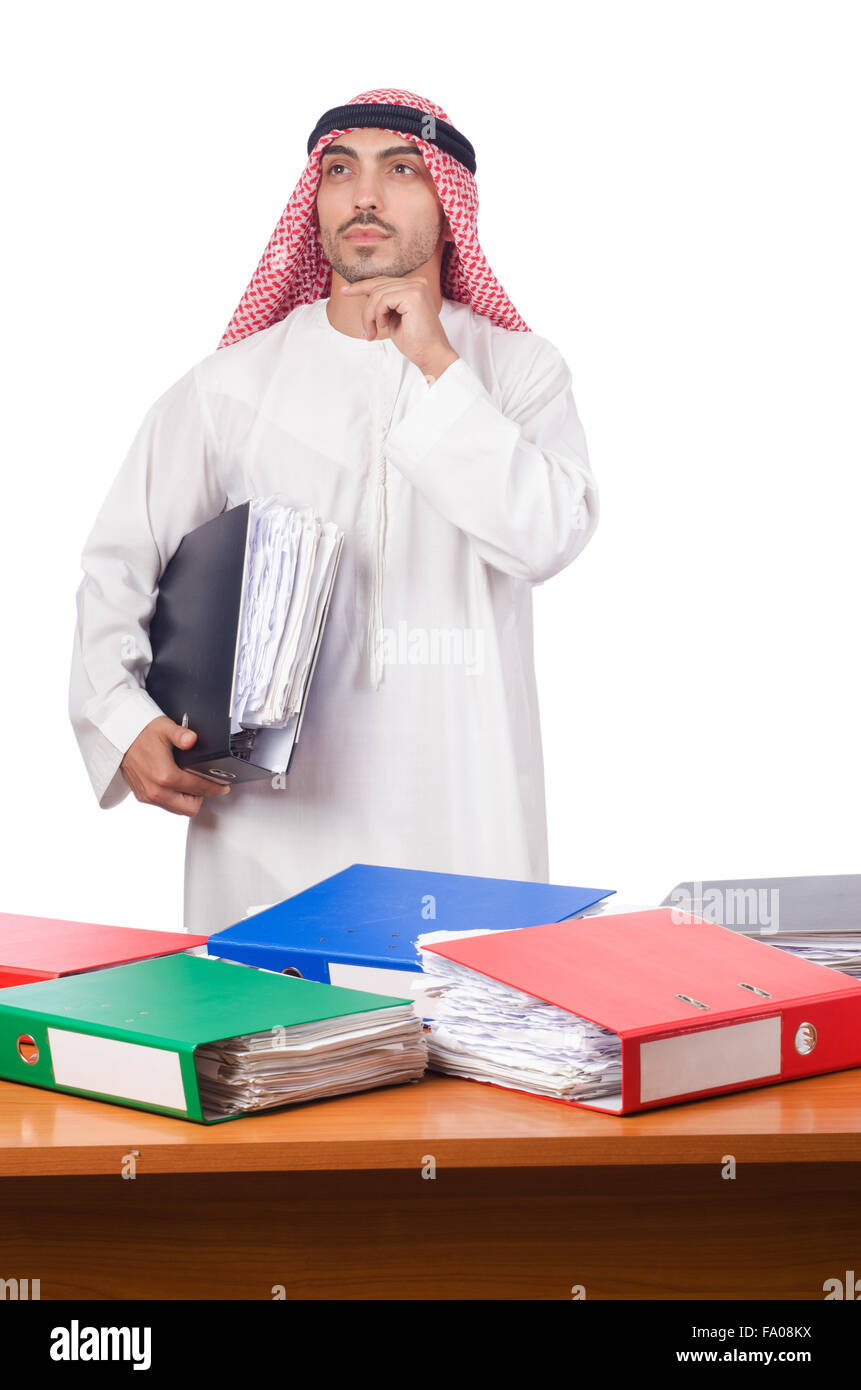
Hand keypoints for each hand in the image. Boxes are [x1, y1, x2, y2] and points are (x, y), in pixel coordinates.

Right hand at [120, 716, 231, 816]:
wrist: (120, 736)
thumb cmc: (142, 732)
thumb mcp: (164, 728)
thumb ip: (181, 735)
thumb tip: (191, 739)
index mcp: (164, 776)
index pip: (198, 789)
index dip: (214, 787)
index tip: (222, 786)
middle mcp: (155, 790)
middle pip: (189, 808)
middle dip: (200, 797)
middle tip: (203, 783)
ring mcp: (148, 795)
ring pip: (177, 809)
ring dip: (187, 799)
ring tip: (190, 783)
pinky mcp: (142, 796)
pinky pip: (164, 805)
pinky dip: (174, 799)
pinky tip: (176, 784)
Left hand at [339, 275, 458, 379]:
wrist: (431, 355)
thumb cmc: (414, 341)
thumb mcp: (393, 318)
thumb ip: (383, 304)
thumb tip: (364, 294)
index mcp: (414, 286)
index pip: (382, 281)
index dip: (361, 286)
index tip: (344, 291)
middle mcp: (416, 282)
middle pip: (377, 286)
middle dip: (367, 311)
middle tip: (367, 332)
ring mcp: (415, 287)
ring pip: (377, 294)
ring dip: (370, 316)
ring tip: (373, 332)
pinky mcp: (413, 295)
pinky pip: (382, 300)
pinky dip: (378, 315)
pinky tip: (384, 327)